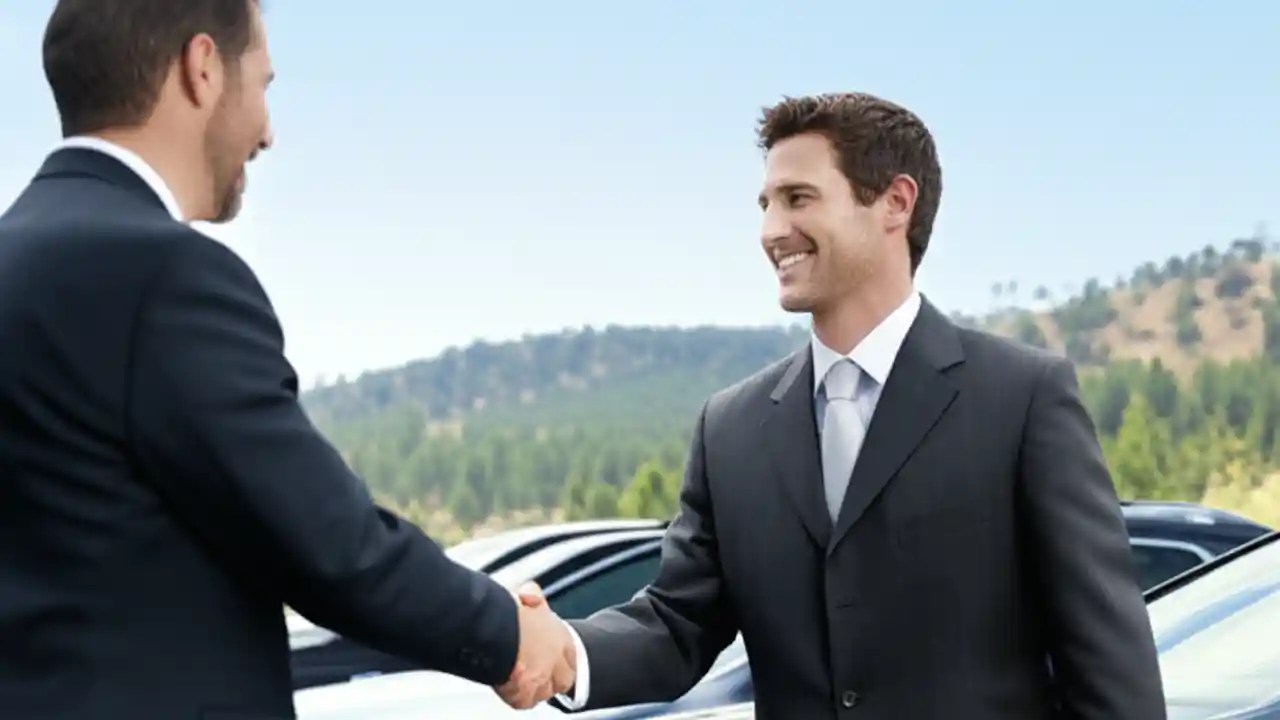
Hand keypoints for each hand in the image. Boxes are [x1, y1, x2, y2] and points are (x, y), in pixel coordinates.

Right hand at [495, 582, 575, 708]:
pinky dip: (518, 696)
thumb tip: (530, 593)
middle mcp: (555, 659)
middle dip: (555, 677)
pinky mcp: (524, 694)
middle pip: (565, 678)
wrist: (493, 627)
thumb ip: (532, 597)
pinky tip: (509, 686)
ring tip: (521, 679)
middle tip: (539, 673)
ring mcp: (542, 678)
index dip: (562, 657)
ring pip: (546, 692)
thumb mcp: (525, 597)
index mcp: (560, 636)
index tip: (554, 658)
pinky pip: (525, 701)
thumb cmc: (506, 610)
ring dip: (537, 687)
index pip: (571, 654)